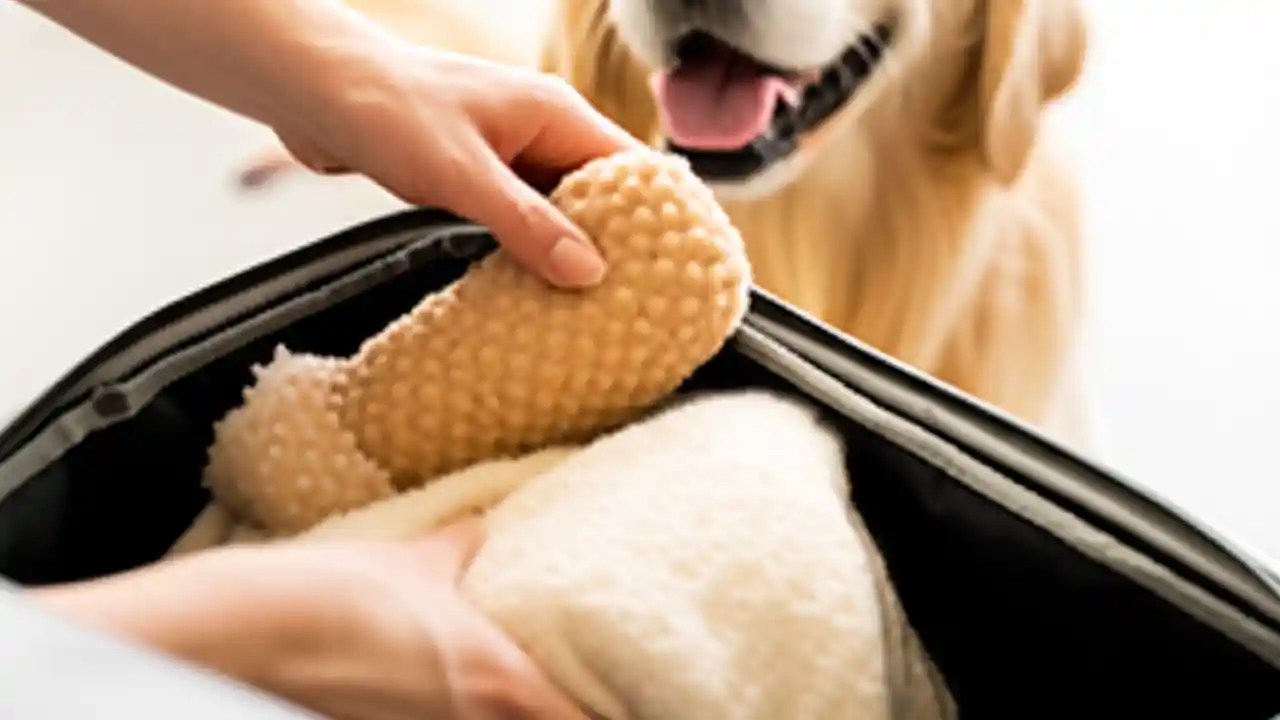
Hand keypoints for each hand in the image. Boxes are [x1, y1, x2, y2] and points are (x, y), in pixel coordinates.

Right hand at [31, 519, 586, 719]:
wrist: (240, 634)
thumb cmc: (331, 597)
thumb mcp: (415, 561)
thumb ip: (464, 548)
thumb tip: (487, 525)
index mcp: (501, 684)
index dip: (615, 712)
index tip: (634, 696)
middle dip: (564, 712)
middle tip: (578, 689)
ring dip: (507, 717)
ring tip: (508, 693)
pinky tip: (442, 699)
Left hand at [278, 42, 644, 288]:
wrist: (313, 90)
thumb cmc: (383, 110)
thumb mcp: (461, 175)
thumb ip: (524, 222)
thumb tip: (588, 270)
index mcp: (555, 114)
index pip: (633, 167)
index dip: (661, 216)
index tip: (678, 267)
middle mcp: (541, 131)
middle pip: (604, 194)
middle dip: (620, 244)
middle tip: (639, 301)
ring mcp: (510, 152)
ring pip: (561, 209)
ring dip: (572, 251)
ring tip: (595, 306)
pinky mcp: (479, 174)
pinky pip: (522, 216)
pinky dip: (533, 249)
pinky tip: (537, 287)